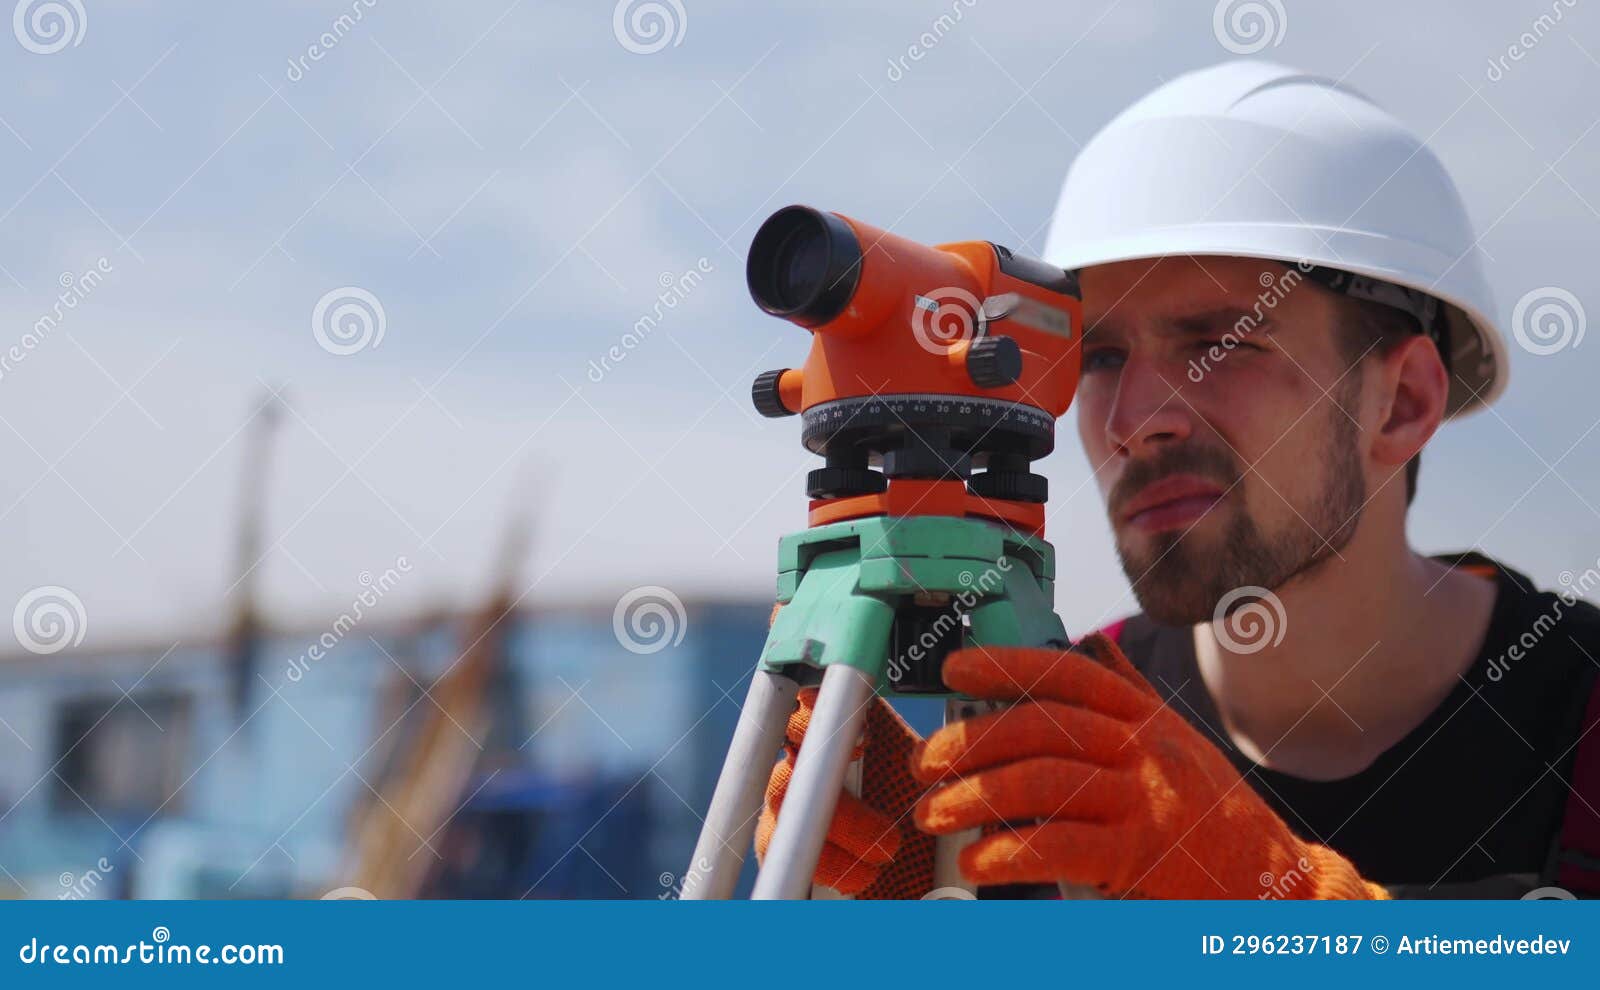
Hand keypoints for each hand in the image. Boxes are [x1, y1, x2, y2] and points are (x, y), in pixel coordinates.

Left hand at [909, 634, 1387, 898]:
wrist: (1278, 884)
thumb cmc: (1220, 815)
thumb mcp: (1178, 740)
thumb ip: (1129, 693)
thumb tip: (1091, 645)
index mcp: (1145, 718)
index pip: (1070, 676)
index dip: (1009, 663)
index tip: (956, 666)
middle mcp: (1144, 748)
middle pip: (1042, 726)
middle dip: (972, 739)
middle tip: (924, 761)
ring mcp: (1144, 799)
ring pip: (1043, 780)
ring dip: (974, 796)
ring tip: (932, 813)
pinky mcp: (1141, 855)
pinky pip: (1062, 845)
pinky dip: (1011, 852)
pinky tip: (979, 861)